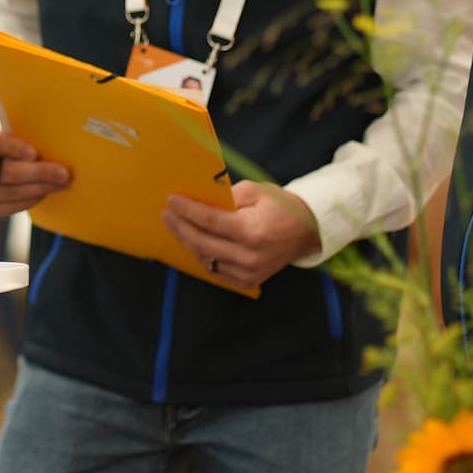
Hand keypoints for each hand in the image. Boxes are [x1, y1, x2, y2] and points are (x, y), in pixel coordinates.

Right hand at [0, 120, 69, 216]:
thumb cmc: (8, 135)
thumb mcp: (10, 124)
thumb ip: (22, 128)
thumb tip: (52, 134)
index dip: (15, 148)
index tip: (35, 153)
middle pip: (5, 173)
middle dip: (38, 173)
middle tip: (64, 173)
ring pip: (9, 193)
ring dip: (39, 188)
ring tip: (61, 183)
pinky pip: (8, 208)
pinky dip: (29, 200)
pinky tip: (45, 192)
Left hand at [162, 180, 321, 288]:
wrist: (306, 232)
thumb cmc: (280, 206)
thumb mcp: (255, 191)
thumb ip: (226, 195)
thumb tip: (198, 198)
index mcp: (251, 231)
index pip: (209, 221)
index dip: (187, 211)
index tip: (172, 200)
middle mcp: (248, 256)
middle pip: (202, 243)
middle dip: (180, 227)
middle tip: (166, 214)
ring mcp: (247, 272)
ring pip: (206, 258)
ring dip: (188, 241)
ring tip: (177, 225)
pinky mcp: (247, 281)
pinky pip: (216, 269)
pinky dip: (202, 254)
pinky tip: (194, 240)